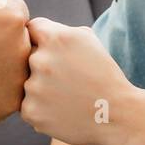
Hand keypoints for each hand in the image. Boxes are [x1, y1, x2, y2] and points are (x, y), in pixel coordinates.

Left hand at [20, 17, 131, 144]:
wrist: (117, 115)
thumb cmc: (103, 75)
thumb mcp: (88, 41)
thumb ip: (57, 30)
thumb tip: (32, 29)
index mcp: (55, 38)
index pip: (32, 29)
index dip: (43, 40)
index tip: (56, 53)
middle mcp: (40, 60)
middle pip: (27, 57)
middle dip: (42, 65)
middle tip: (65, 79)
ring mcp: (33, 87)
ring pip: (26, 82)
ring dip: (40, 88)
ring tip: (66, 96)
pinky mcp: (31, 111)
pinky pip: (27, 105)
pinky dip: (41, 108)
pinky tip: (62, 110)